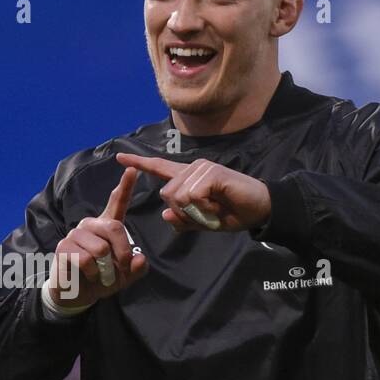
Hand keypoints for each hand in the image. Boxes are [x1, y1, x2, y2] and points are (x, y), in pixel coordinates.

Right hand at [46, 167, 149, 310]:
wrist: (77, 295)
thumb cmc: (101, 279)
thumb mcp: (125, 276)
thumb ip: (137, 268)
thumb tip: (139, 258)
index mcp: (106, 227)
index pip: (116, 203)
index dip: (125, 187)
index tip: (132, 170)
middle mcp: (91, 225)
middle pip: (115, 228)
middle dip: (123, 252)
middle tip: (122, 268)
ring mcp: (75, 235)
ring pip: (101, 249)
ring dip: (106, 269)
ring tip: (101, 275)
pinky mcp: (63, 248)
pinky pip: (86, 260)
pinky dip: (93, 274)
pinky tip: (89, 276)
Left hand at [115, 152, 270, 232]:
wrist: (260, 209)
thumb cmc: (233, 213)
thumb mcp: (203, 222)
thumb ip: (183, 220)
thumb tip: (166, 215)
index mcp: (188, 179)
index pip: (159, 168)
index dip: (139, 163)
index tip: (119, 157)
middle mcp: (193, 169)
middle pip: (166, 193)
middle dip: (183, 212)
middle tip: (206, 215)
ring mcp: (202, 169)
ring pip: (178, 196)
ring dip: (196, 211)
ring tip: (215, 209)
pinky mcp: (212, 172)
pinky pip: (192, 195)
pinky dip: (204, 207)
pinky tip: (218, 205)